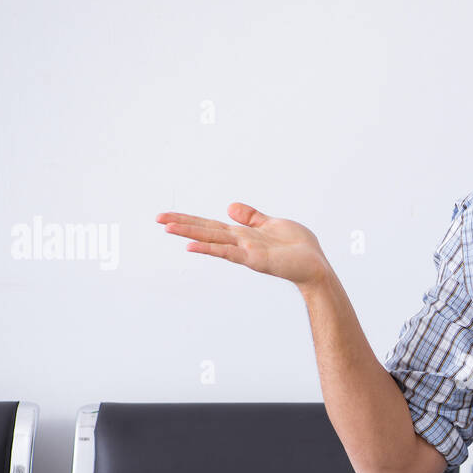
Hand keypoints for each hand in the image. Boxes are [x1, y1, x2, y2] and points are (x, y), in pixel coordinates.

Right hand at [156, 202, 328, 286]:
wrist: (316, 266)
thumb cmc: (298, 248)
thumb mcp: (272, 223)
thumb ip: (251, 216)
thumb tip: (229, 206)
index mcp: (243, 233)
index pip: (211, 224)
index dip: (189, 219)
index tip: (167, 216)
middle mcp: (240, 242)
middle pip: (206, 229)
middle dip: (182, 224)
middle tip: (156, 218)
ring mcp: (246, 251)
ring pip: (213, 239)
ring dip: (190, 234)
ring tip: (167, 228)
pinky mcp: (255, 259)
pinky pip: (229, 252)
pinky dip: (211, 249)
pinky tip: (193, 246)